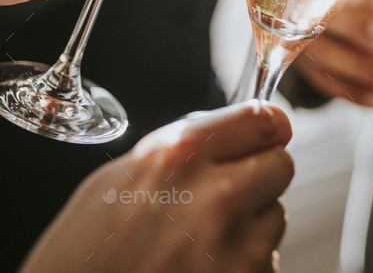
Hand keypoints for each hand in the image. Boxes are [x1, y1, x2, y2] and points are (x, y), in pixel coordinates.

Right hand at [20, 102, 292, 272]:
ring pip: (276, 216)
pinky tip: (204, 267)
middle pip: (282, 165)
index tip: (267, 133)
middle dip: (261, 174)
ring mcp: (235, 250)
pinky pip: (267, 262)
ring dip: (252, 223)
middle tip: (229, 189)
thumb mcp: (126, 171)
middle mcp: (216, 197)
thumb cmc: (85, 248)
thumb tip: (233, 131)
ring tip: (203, 237)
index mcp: (183, 154)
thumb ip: (188, 144)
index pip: (265, 119)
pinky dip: (245, 263)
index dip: (269, 126)